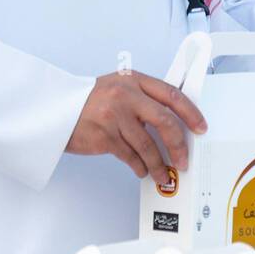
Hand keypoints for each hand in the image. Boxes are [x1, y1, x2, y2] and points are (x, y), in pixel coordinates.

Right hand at [66, 71, 206, 180]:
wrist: (54, 108)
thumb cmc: (88, 101)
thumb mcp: (118, 89)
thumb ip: (143, 100)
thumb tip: (172, 124)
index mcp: (133, 80)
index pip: (172, 95)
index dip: (191, 113)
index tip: (201, 127)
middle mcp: (126, 95)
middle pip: (165, 121)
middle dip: (179, 145)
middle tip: (184, 159)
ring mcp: (114, 116)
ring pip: (148, 145)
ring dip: (158, 164)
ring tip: (163, 173)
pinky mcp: (104, 136)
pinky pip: (130, 156)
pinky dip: (140, 167)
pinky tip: (142, 170)